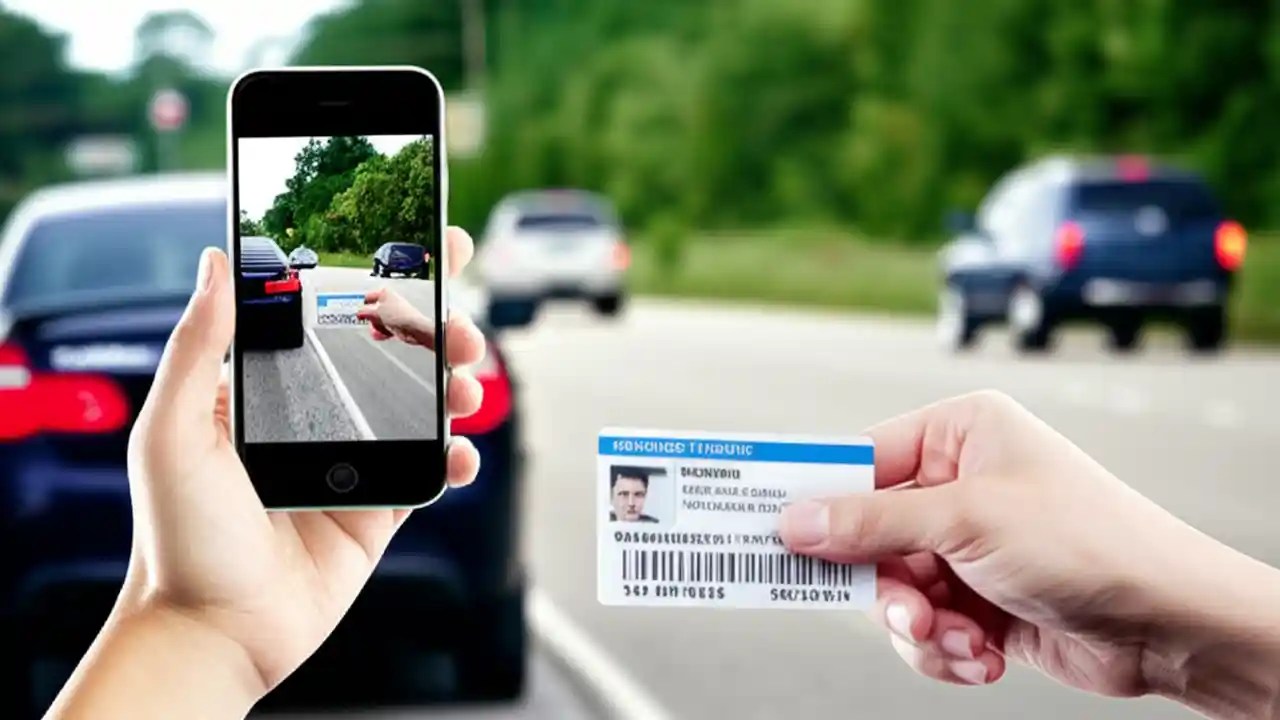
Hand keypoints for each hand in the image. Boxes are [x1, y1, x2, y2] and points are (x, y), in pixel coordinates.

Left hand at [117, 227, 484, 701]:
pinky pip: (432, 471)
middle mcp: (316, 417)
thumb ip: (197, 346)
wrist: (215, 632)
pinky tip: (460, 453)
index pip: (335, 314)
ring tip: (468, 386)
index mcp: (271, 389)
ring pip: (425, 405)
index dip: (387, 277)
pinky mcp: (380, 509)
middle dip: (442, 330)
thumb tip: (214, 260)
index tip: (431, 244)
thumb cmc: (178, 537)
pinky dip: (458, 457)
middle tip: (463, 330)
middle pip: (395, 353)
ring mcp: (354, 462)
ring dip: (458, 386)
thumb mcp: (172, 431)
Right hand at [357, 286, 431, 344]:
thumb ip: (364, 312)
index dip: (361, 305)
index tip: (355, 312)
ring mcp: (391, 314)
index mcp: (384, 293)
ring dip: (376, 328)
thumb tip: (358, 312)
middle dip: (370, 320)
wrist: (413, 328)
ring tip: (379, 330)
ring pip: (376, 322)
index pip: (367, 297)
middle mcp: (388, 302)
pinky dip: (381, 333)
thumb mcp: (376, 311)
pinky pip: (382, 329)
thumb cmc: (398, 315)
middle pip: (371, 311)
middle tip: (372, 322)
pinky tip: (383, 335)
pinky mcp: (394, 324)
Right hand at [778, 390, 1259, 701]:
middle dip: (885, 586)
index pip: (859, 459)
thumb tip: (795, 520)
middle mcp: (960, 484)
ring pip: (891, 590)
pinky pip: (923, 626)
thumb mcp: (968, 520)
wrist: (1170, 622)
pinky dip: (944, 649)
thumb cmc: (1090, 541)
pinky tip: (982, 654)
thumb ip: (872, 522)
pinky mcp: (977, 598)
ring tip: (959, 639)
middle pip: (867, 536)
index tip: (770, 530)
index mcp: (959, 434)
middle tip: (904, 610)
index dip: (817, 498)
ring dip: (919, 626)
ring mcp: (967, 545)